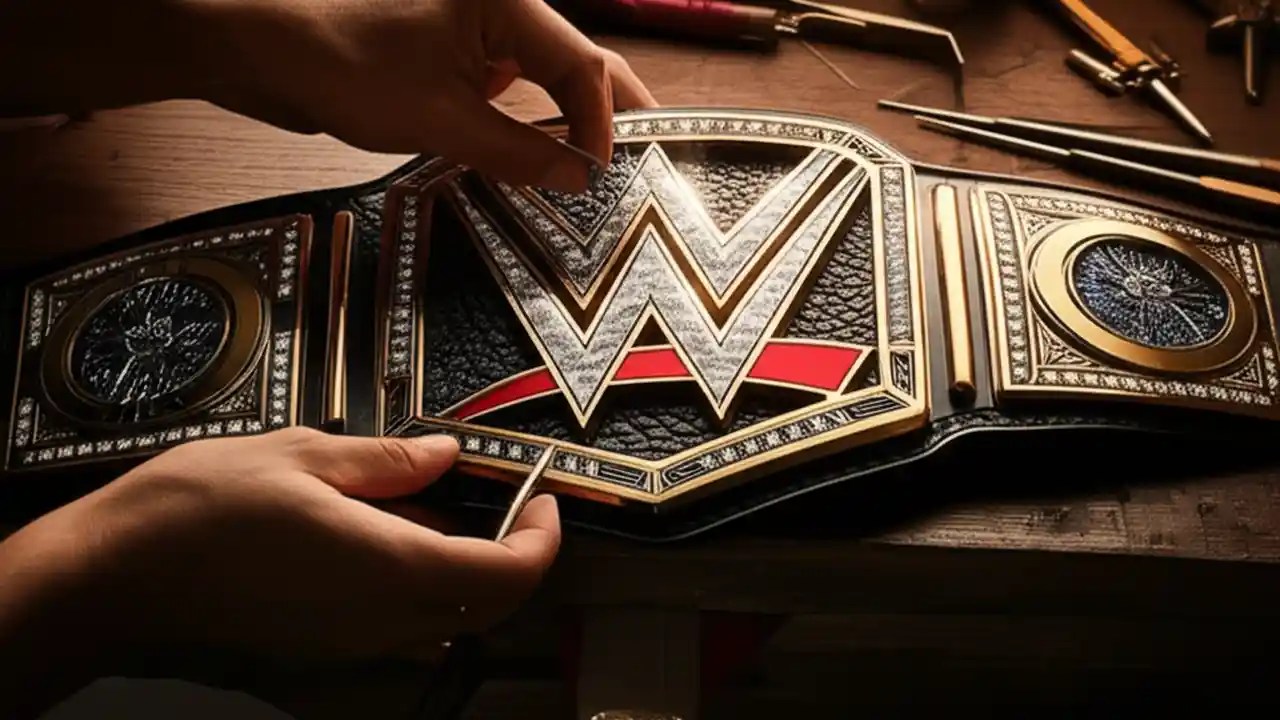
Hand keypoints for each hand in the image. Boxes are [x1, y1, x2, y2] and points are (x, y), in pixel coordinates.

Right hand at [0, 428, 558, 717]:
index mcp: (392, 565)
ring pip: (449, 617)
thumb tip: (448, 455)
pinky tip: (384, 534)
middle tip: (506, 501)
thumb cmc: (203, 509)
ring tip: (433, 506)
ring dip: (468, 569)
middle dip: (516, 555)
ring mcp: (355, 640)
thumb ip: (389, 462)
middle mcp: (385, 617)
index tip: (542, 497)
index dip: (542, 539)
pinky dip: (422, 584)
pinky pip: (403, 624)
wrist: (118, 576)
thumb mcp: (304, 455)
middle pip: (489, 605)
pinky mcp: (326, 646)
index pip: (509, 574)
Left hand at [210, 0, 659, 190]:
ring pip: (544, 75)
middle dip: (610, 112)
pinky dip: (526, 120)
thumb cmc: (344, 66)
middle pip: (577, 61)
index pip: (584, 66)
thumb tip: (581, 178)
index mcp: (508, 0)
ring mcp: (477, 24)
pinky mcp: (453, 46)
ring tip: (599, 171)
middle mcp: (502, 4)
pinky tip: (540, 159)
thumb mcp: (439, 120)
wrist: (259, 44)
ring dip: (569, 121)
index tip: (600, 179)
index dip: (601, 126)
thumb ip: (518, 150)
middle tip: (652, 159)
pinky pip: (508, 84)